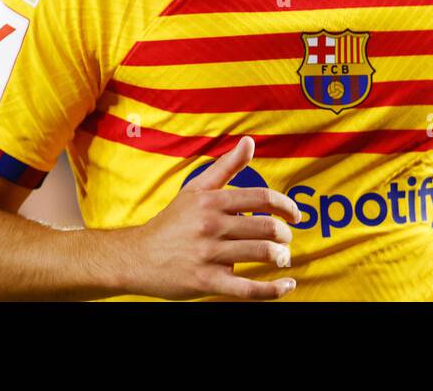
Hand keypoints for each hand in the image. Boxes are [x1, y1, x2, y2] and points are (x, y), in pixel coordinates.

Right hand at [124, 135, 299, 299]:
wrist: (136, 257)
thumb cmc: (171, 222)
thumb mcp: (196, 189)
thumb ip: (226, 165)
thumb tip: (250, 141)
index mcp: (212, 201)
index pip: (262, 198)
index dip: (286, 206)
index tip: (296, 215)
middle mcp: (211, 226)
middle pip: (266, 227)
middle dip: (284, 234)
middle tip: (286, 240)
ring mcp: (208, 255)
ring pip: (261, 254)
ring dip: (281, 257)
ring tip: (283, 258)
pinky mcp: (206, 282)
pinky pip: (247, 289)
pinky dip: (272, 290)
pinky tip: (287, 286)